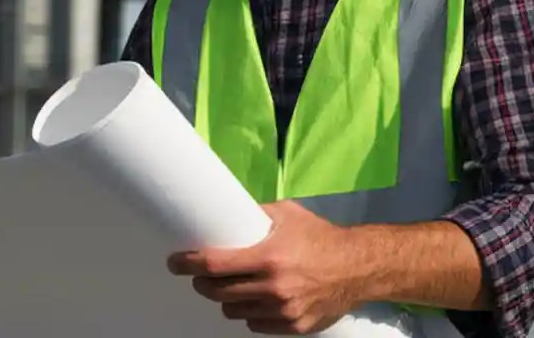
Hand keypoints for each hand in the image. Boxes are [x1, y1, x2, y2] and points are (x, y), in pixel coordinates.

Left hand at [167, 200, 366, 334]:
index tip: (174, 262)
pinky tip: (253, 300)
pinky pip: (255, 324)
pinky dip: (249, 313)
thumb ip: (253, 213)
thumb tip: (223, 208)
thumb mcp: (286, 214)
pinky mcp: (294, 327)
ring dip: (225, 298)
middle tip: (200, 274)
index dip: (187, 264)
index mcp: (269, 257)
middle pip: (217, 291)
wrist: (359, 267)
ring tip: (230, 285)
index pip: (214, 265)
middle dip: (202, 282)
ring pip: (233, 310)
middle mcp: (274, 287)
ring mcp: (284, 311)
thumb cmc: (320, 237)